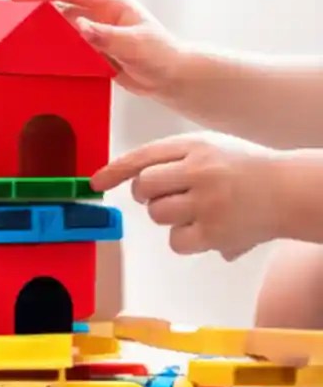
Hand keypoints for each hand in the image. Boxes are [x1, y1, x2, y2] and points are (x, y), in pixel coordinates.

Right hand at [9, 0, 184, 97]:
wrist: (170, 78)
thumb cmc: (161, 56)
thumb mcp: (135, 45)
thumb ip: (107, 36)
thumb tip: (79, 26)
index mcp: (112, 3)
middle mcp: (100, 12)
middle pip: (63, 0)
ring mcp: (95, 29)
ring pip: (61, 19)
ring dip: (40, 19)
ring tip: (16, 22)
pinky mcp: (92, 48)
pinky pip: (66, 42)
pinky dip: (50, 42)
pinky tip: (34, 48)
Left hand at [91, 132, 281, 259]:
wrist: (290, 190)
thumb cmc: (243, 169)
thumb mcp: (209, 149)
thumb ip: (167, 159)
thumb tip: (110, 179)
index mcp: (197, 145)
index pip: (145, 156)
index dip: (116, 170)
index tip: (96, 182)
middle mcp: (201, 170)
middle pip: (143, 187)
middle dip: (149, 194)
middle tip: (173, 194)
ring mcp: (208, 202)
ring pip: (157, 214)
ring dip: (168, 216)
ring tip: (196, 209)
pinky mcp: (214, 231)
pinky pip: (175, 241)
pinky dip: (184, 239)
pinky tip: (205, 229)